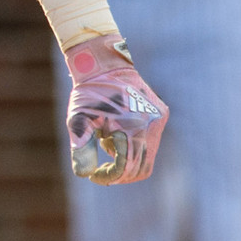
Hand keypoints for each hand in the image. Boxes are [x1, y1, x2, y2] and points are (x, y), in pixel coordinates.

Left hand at [63, 32, 166, 185]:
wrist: (104, 64)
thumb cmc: (88, 93)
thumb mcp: (78, 120)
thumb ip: (82, 148)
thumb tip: (83, 175)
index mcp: (131, 128)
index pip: (126, 167)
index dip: (109, 176)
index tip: (93, 176)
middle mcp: (151, 125)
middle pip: (141, 167)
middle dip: (120, 174)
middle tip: (100, 172)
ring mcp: (159, 120)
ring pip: (148, 156)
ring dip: (127, 160)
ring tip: (105, 142)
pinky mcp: (161, 115)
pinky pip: (150, 141)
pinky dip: (134, 145)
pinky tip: (115, 132)